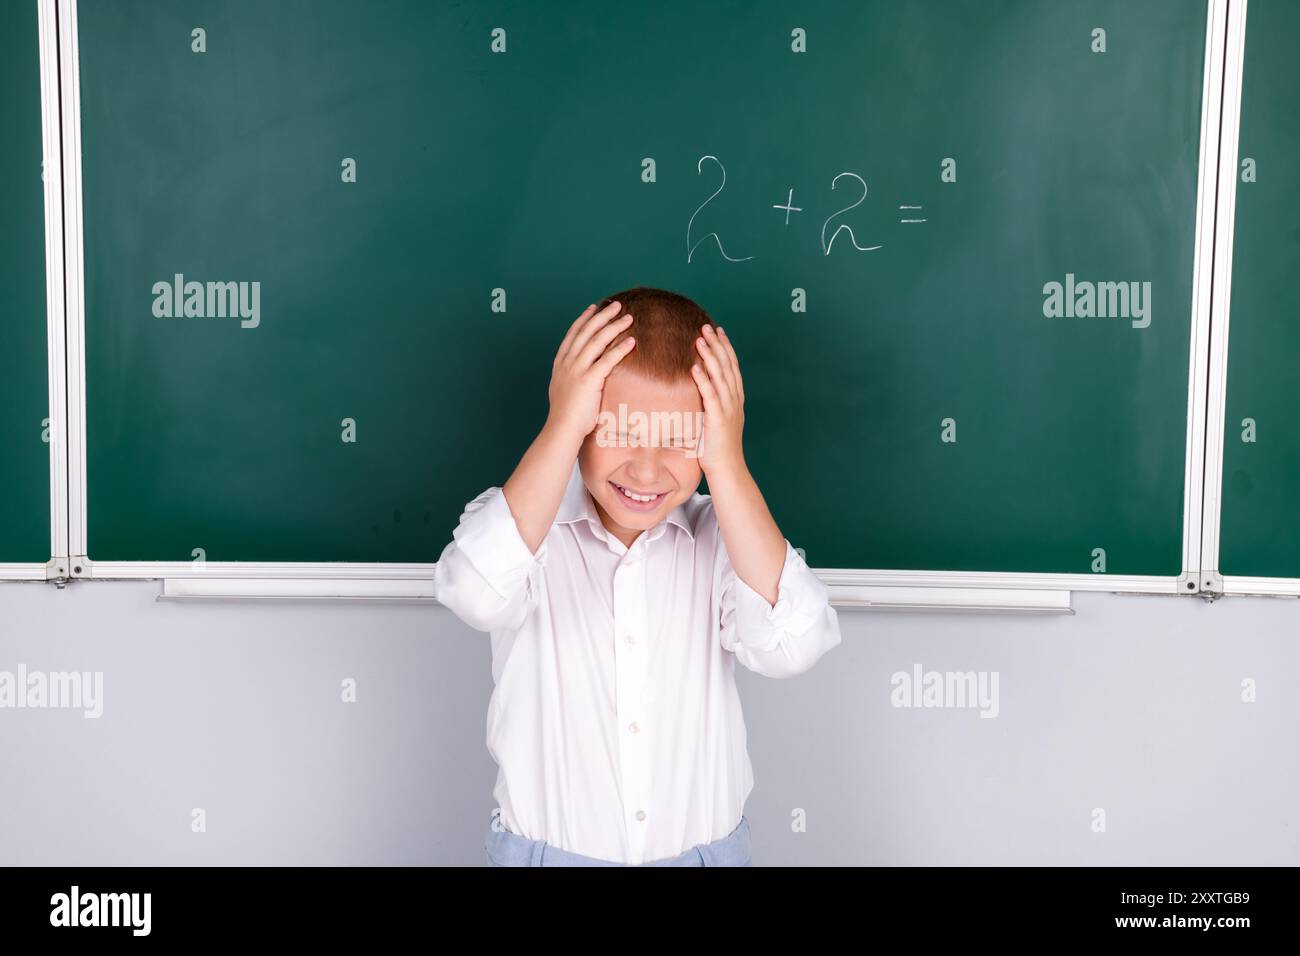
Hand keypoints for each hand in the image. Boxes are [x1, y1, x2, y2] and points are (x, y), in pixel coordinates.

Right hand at [545, 301, 635, 441]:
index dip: (584, 319)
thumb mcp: (564, 390)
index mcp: (560, 363)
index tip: (593, 308)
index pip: (572, 334)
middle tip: (615, 304)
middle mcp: (567, 362)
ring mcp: (577, 370)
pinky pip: (608, 359)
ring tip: (628, 317)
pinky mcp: (589, 379)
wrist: (562, 429)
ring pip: (597, 341)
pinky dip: (620, 348)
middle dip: (602, 316)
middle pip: (586, 332)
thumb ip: (572, 378)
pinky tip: (632, 340)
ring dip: (614, 326)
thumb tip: (582, 375)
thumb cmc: (566, 415)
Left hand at [691, 324, 744, 476]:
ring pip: (720, 377)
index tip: (718, 330)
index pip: (732, 366)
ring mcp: (728, 409)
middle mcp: (735, 400)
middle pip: (727, 366)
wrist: (728, 469)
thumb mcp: (717, 420)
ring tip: (701, 339)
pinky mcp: (719, 419)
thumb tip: (699, 392)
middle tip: (707, 327)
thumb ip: (712, 404)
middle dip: (717, 345)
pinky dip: (703, 380)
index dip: (725, 347)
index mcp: (735, 399)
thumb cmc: (718, 448)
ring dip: (710, 356)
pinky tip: (695, 367)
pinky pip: (711, 396)